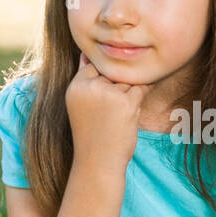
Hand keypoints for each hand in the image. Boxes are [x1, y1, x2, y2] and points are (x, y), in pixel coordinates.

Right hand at [65, 51, 152, 170]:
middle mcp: (89, 87)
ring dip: (129, 95)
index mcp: (75, 86)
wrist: (97, 163)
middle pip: (113, 72)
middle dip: (117, 87)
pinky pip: (141, 89)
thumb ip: (85, 79)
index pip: (95, 65)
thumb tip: (87, 53)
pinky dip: (140, 99)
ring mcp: (108, 94)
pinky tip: (129, 115)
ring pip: (128, 80)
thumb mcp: (79, 104)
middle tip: (109, 113)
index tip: (103, 101)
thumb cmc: (91, 134)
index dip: (104, 81)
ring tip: (117, 117)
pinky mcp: (126, 103)